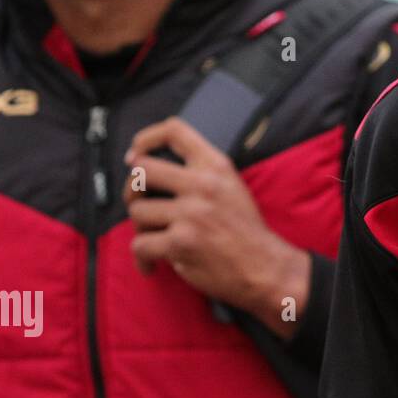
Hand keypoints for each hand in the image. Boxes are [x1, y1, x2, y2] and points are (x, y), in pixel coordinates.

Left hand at [123, 116, 310, 337]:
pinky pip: (140, 245)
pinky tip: (153, 263)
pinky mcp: (181, 242)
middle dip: (132, 189)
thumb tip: (153, 170)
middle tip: (139, 203)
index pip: (174, 131)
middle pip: (142, 170)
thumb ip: (201, 173)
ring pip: (137, 211)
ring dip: (142, 228)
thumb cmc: (245, 230)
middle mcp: (203, 184)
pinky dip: (143, 258)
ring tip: (156, 238)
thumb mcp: (232, 186)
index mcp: (216, 166)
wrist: (265, 266)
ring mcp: (191, 213)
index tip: (135, 154)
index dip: (146, 139)